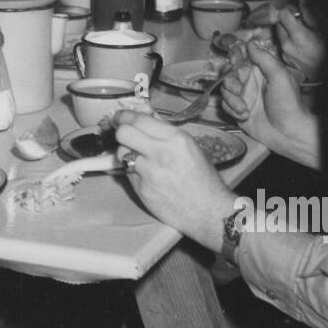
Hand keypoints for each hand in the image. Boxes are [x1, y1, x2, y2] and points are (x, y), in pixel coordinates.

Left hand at [112, 111, 238, 249]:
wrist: (208, 211)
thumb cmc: (203, 177)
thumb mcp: (190, 146)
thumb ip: (165, 131)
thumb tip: (146, 116)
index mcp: (175, 138)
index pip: (139, 120)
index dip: (124, 116)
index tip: (119, 116)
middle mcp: (160, 153)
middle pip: (123, 133)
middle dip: (120, 131)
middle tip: (123, 133)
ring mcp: (148, 173)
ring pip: (122, 154)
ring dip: (126, 152)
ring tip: (137, 156)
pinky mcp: (141, 190)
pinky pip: (128, 173)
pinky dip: (133, 171)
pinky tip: (145, 174)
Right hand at [220, 42, 320, 167]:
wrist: (288, 133)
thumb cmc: (288, 104)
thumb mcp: (279, 76)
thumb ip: (264, 58)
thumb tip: (250, 43)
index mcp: (260, 71)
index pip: (240, 58)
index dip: (233, 59)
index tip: (233, 62)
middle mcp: (250, 82)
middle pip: (228, 74)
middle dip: (229, 82)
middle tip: (238, 90)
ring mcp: (243, 97)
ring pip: (224, 91)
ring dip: (232, 100)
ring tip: (244, 109)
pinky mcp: (238, 111)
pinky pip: (225, 106)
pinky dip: (232, 111)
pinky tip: (245, 116)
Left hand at [276, 2, 326, 79]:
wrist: (326, 75)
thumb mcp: (325, 29)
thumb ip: (311, 13)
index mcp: (298, 35)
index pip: (283, 14)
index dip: (290, 9)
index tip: (297, 11)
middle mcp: (287, 44)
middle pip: (279, 22)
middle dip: (287, 19)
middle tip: (299, 20)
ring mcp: (284, 52)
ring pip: (279, 33)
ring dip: (286, 29)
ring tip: (300, 32)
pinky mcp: (283, 58)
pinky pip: (281, 43)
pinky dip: (287, 39)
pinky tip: (298, 42)